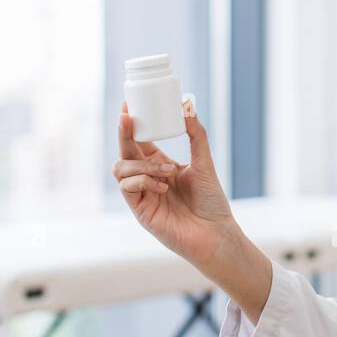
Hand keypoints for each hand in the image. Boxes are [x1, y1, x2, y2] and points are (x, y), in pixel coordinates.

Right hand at [114, 98, 235, 265]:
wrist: (216, 232)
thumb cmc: (211, 202)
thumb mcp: (204, 163)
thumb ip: (196, 135)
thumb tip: (186, 106)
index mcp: (160, 165)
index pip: (139, 141)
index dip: (131, 124)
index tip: (128, 104)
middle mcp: (147, 178)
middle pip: (125, 151)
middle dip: (124, 133)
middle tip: (128, 116)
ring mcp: (142, 194)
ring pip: (121, 169)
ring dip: (142, 164)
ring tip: (167, 171)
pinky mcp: (139, 210)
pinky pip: (127, 188)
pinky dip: (144, 181)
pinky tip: (163, 187)